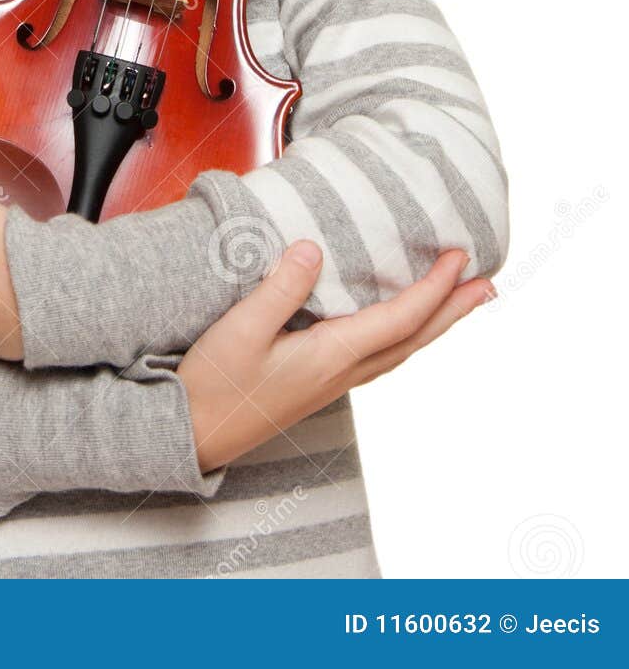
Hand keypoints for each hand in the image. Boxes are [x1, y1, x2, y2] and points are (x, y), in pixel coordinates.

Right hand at [178, 242, 494, 471]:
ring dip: (434, 324)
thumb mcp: (240, 331)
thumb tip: (313, 247)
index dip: (435, 288)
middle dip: (453, 311)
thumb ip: (280, 289)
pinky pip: (379, 356)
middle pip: (413, 339)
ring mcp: (332, 382)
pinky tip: (396, 327)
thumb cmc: (213, 386)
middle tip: (488, 285)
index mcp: (332, 356)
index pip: (400, 318)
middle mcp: (342, 373)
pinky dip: (403, 335)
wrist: (194, 436)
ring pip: (400, 350)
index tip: (461, 256)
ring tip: (457, 303)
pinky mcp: (318, 383)